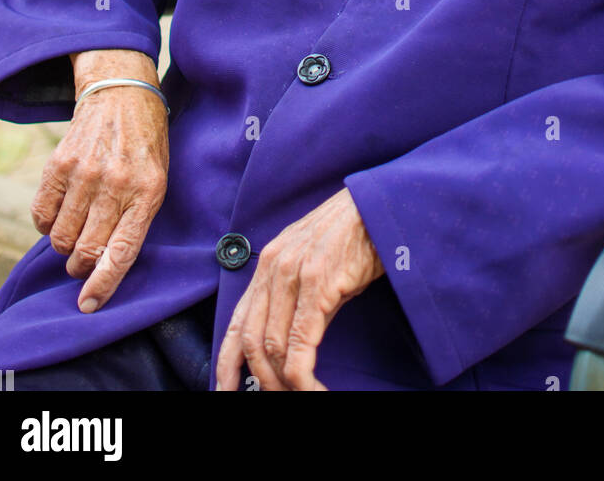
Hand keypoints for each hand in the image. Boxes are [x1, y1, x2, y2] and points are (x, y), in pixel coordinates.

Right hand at [30, 48, 168, 312]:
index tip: (88, 304)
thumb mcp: (158, 178)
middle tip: (83, 263)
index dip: (104, 284)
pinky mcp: (59, 164)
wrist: (121, 93)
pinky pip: (42, 216)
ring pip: (63, 237)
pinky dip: (48, 225)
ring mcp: (86, 173)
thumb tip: (108, 264)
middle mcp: (117, 184)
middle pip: (87, 250)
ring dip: (66, 246)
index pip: (122, 251)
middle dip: (82, 267)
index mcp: (148, 191)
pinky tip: (61, 214)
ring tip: (76, 232)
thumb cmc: (145, 144)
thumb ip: (137, 218)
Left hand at [215, 188, 384, 390]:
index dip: (227, 363)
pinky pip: (300, 344)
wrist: (377, 205)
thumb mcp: (314, 266)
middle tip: (276, 398)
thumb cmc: (351, 236)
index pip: (238, 322)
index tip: (226, 389)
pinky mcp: (319, 285)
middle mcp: (274, 268)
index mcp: (268, 264)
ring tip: (300, 395)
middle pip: (252, 341)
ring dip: (283, 382)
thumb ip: (296, 300)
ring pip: (272, 347)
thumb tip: (291, 345)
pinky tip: (312, 388)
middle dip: (261, 380)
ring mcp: (294, 275)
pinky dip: (302, 376)